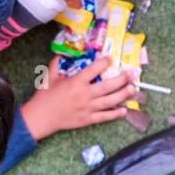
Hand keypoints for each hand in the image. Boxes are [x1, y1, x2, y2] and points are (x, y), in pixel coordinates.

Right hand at [20, 57, 136, 140]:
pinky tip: (124, 110)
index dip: (104, 63)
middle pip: (108, 86)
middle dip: (122, 79)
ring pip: (110, 101)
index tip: (110, 59)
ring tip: (133, 89)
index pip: (94, 70)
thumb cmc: (45, 96)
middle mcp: (84, 95)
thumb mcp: (49, 77)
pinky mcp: (88, 119)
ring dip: (123, 95)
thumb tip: (61, 54)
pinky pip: (105, 117)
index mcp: (75, 82)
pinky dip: (115, 114)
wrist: (41, 117)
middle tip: (132, 74)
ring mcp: (87, 108)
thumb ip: (56, 64)